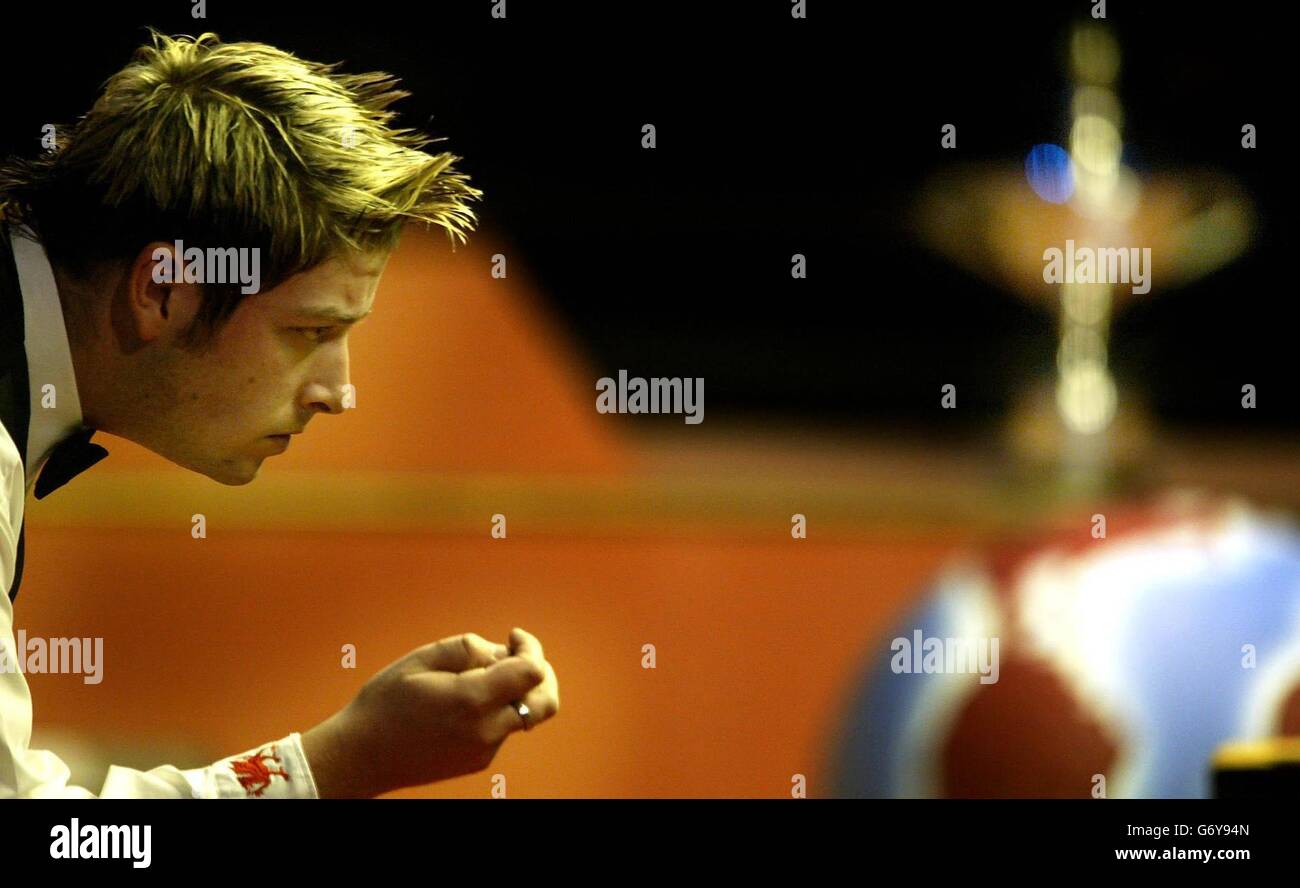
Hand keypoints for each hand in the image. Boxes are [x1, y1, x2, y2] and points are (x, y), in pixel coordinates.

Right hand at [302, 629, 558, 796]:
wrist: (361, 756)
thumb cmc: (385, 701)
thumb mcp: (422, 659)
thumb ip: (470, 648)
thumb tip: (503, 652)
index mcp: (471, 700)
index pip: (532, 672)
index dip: (531, 646)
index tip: (513, 635)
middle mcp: (486, 731)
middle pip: (546, 701)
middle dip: (542, 672)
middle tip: (518, 654)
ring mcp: (484, 750)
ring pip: (525, 713)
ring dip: (516, 689)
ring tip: (479, 675)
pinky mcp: (479, 761)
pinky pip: (503, 728)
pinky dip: (498, 707)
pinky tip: (464, 700)